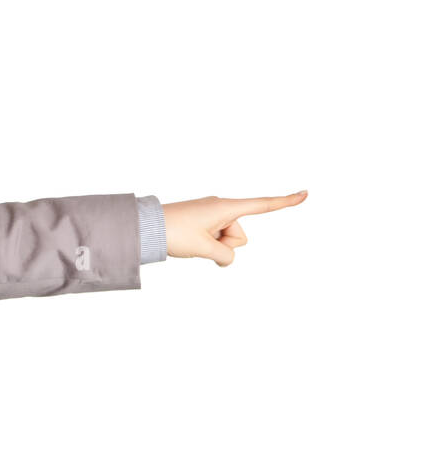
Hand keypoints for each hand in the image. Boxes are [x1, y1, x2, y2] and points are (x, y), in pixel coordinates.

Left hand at [161, 192, 307, 265]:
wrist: (144, 227)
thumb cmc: (173, 232)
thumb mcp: (205, 248)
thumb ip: (225, 256)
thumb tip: (225, 257)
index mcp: (226, 207)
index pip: (263, 205)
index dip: (285, 201)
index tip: (306, 193)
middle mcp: (221, 206)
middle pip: (239, 237)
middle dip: (224, 246)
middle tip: (198, 241)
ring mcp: (211, 214)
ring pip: (225, 241)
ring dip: (212, 246)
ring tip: (189, 240)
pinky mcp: (201, 221)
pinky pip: (213, 239)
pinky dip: (205, 245)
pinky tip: (187, 240)